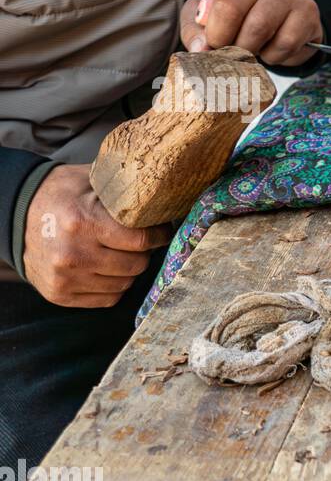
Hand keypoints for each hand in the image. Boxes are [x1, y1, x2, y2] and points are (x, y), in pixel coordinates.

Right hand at [23, 164, 170, 307]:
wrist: (14, 213)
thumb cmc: (61, 194)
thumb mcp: (91, 181)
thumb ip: (125, 192)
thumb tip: (166, 198)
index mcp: (84, 223)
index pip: (141, 240)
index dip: (158, 235)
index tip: (161, 231)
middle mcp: (73, 255)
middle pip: (136, 265)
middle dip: (143, 253)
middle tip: (138, 244)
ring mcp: (65, 278)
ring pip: (124, 285)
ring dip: (128, 271)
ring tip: (119, 254)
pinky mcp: (59, 294)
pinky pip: (107, 299)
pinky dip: (112, 286)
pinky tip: (105, 269)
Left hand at [180, 0, 322, 65]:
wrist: (288, 32)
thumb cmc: (241, 26)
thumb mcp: (211, 26)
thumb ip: (197, 34)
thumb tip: (201, 49)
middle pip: (230, 7)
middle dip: (221, 38)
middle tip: (223, 49)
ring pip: (258, 28)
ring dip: (247, 51)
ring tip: (248, 52)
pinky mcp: (307, 11)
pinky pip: (284, 43)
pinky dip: (273, 57)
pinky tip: (271, 51)